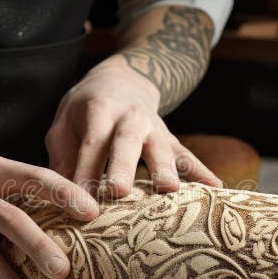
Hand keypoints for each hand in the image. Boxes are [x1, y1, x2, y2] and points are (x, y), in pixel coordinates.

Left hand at [46, 56, 221, 197]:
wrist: (124, 80)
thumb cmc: (87, 108)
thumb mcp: (64, 122)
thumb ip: (62, 155)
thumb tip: (61, 194)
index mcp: (100, 110)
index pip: (91, 142)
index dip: (84, 169)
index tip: (78, 198)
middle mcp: (130, 117)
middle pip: (126, 142)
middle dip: (122, 166)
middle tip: (118, 191)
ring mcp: (155, 128)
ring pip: (161, 148)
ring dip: (165, 168)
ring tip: (169, 190)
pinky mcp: (170, 140)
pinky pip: (187, 156)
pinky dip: (202, 172)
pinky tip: (215, 188)